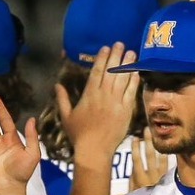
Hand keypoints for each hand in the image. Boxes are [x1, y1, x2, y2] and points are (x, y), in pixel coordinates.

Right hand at [57, 44, 140, 165]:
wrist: (94, 150)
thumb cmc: (79, 135)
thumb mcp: (66, 117)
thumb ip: (62, 99)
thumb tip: (57, 85)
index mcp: (89, 95)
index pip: (96, 71)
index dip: (102, 58)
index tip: (106, 48)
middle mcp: (103, 95)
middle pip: (111, 71)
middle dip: (116, 56)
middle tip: (120, 44)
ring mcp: (116, 103)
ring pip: (123, 79)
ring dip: (127, 64)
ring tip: (132, 53)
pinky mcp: (126, 111)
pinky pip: (131, 92)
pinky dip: (134, 81)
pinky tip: (137, 71)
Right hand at [128, 134, 169, 189]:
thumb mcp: (132, 190)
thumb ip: (132, 177)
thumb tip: (133, 163)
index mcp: (140, 180)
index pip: (137, 160)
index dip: (135, 148)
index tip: (134, 138)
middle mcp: (152, 178)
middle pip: (150, 156)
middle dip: (148, 142)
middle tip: (147, 130)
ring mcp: (162, 178)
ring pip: (160, 158)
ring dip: (159, 146)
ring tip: (158, 135)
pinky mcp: (169, 179)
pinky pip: (168, 165)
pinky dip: (167, 155)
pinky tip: (166, 146)